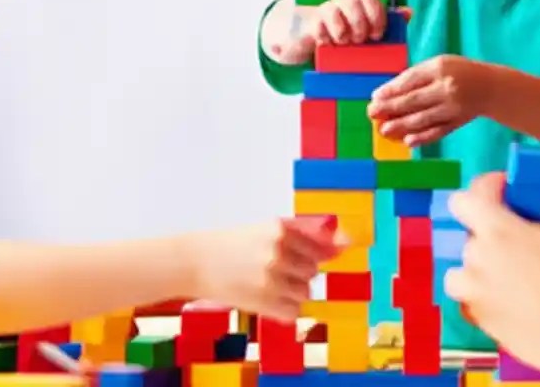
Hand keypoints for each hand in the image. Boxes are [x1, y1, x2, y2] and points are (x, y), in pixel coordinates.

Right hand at [186, 217, 343, 322]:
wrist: (194, 261)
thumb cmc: (231, 244)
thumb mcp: (265, 230)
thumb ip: (304, 236)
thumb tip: (345, 243)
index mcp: (280, 229)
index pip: (320, 246)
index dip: (314, 255)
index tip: (306, 259)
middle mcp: (278, 251)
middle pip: (313, 270)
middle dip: (299, 273)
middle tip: (273, 270)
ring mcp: (271, 277)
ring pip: (304, 291)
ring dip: (292, 291)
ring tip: (268, 285)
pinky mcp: (263, 300)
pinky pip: (293, 311)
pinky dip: (284, 309)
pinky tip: (267, 299)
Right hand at [307, 0, 386, 44]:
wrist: (327, 44)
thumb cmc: (355, 34)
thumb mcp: (374, 29)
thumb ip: (391, 20)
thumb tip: (408, 12)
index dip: (375, 15)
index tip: (376, 35)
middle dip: (358, 22)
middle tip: (360, 40)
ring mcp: (327, 8)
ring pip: (331, 9)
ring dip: (340, 30)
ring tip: (345, 43)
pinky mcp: (313, 22)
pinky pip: (317, 25)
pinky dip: (326, 37)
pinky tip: (331, 45)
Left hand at [368, 55, 491, 144]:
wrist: (491, 87)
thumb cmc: (459, 72)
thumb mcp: (440, 64)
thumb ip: (416, 76)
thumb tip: (387, 92)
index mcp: (440, 68)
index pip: (410, 80)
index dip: (391, 90)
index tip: (375, 97)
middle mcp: (446, 88)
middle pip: (413, 100)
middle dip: (390, 108)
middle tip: (372, 114)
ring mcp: (453, 107)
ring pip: (422, 118)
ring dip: (401, 125)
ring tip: (384, 130)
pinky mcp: (458, 122)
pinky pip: (437, 131)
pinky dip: (422, 137)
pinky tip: (408, 141)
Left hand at [444, 174, 539, 372]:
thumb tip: (536, 217)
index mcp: (495, 228)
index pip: (467, 197)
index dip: (486, 190)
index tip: (503, 191)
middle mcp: (475, 257)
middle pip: (469, 235)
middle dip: (489, 234)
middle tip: (515, 240)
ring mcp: (473, 292)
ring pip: (462, 272)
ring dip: (478, 268)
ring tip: (505, 275)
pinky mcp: (479, 321)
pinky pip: (472, 302)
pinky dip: (484, 298)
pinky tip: (509, 302)